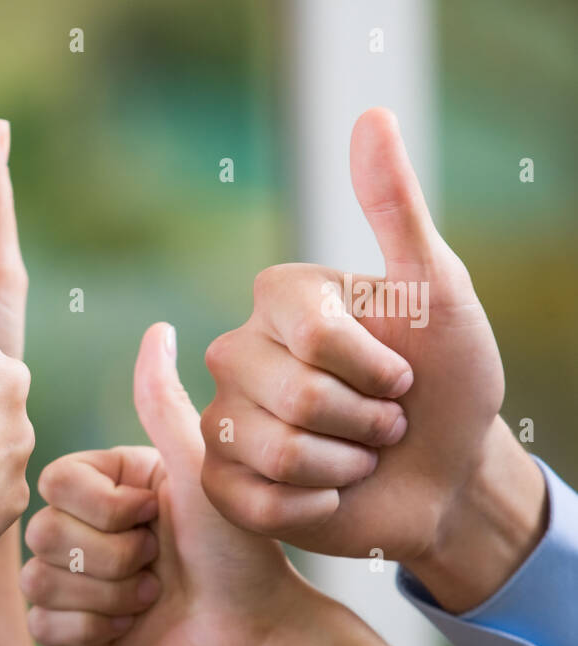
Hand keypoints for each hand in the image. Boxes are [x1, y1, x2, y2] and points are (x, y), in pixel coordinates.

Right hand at [22, 323, 316, 645]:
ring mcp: (75, 578)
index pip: (56, 481)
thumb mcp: (200, 471)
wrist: (259, 631)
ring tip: (151, 594)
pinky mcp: (74, 628)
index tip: (156, 515)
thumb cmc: (240, 548)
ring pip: (40, 579)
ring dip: (107, 595)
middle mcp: (83, 526)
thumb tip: (156, 330)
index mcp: (105, 484)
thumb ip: (164, 403)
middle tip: (159, 561)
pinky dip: (91, 629)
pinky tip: (131, 626)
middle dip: (111, 556)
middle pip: (42, 533)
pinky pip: (43, 625)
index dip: (105, 508)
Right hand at [199, 108, 544, 609]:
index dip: (374, 365)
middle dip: (367, 421)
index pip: (311, 332)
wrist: (444, 474)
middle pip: (295, 395)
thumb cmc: (446, 383)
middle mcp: (237, 353)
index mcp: (278, 301)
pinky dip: (313, 506)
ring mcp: (222, 418)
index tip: (404, 374)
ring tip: (358, 457)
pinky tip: (328, 495)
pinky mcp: (220, 482)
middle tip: (384, 423)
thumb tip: (369, 117)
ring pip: (274, 451)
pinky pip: (255, 499)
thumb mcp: (437, 291)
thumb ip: (395, 210)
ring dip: (344, 466)